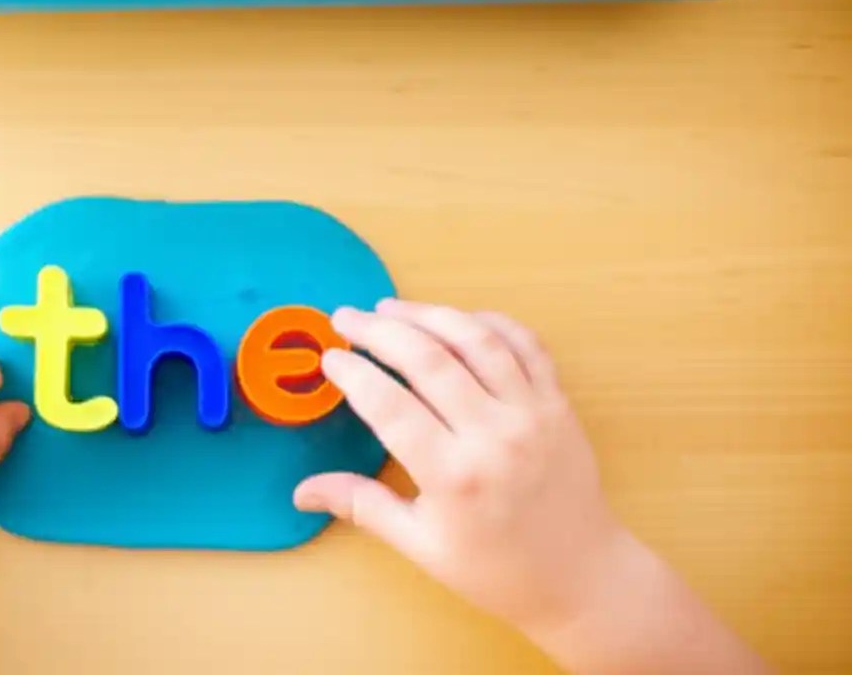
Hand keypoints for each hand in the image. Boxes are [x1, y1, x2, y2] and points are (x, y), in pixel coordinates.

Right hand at [295, 301, 770, 674]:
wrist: (582, 577)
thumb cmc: (496, 570)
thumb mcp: (421, 546)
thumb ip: (362, 506)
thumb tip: (301, 491)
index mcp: (453, 475)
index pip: (389, 405)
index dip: (353, 374)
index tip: (329, 356)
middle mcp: (494, 434)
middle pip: (428, 359)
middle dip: (379, 330)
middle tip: (345, 317)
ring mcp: (531, 413)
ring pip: (476, 340)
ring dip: (429, 314)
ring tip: (391, 307)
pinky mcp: (558, 403)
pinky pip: (525, 344)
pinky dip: (489, 322)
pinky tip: (456, 319)